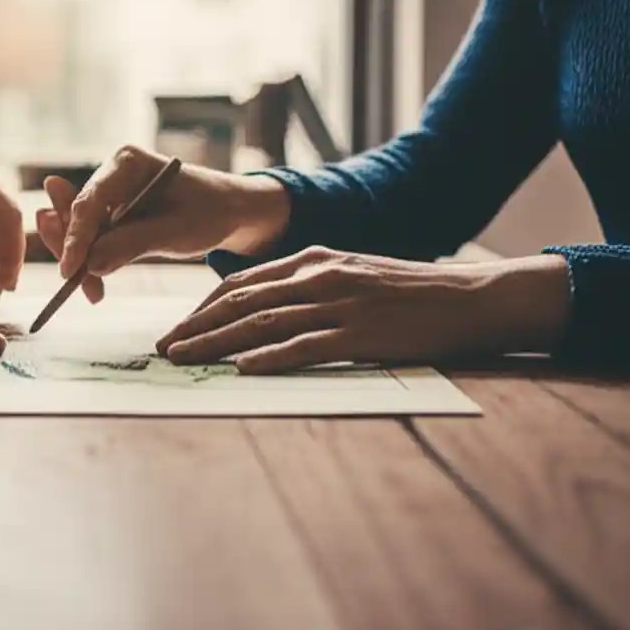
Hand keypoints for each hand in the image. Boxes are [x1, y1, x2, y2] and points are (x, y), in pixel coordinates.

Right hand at [36, 145, 288, 302]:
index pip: (91, 200)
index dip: (76, 236)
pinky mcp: (114, 217)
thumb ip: (132, 244)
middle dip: (74, 250)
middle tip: (72, 282)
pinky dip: (93, 263)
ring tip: (91, 292)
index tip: (70, 268)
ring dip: (82, 261)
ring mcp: (111, 196)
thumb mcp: (175, 231)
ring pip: (81, 231)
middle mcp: (112, 174)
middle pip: (77, 214)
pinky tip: (94, 287)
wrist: (231, 212)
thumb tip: (90, 264)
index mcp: (127, 162)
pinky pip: (94, 241)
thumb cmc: (210, 212)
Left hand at [155, 247, 570, 373]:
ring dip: (217, 343)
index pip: (241, 284)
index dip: (202, 308)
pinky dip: (269, 358)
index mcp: (312, 260)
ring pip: (263, 324)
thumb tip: (261, 307)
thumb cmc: (406, 292)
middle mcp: (318, 276)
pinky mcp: (359, 333)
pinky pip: (304, 346)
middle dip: (196, 327)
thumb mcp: (349, 273)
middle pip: (241, 303)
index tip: (177, 328)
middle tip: (164, 349)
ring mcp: (338, 304)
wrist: (466, 297)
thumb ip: (305, 285)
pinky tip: (242, 368)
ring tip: (185, 359)